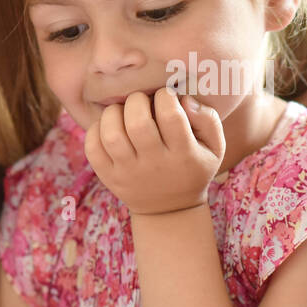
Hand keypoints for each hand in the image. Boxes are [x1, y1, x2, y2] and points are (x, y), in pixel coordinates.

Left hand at [84, 87, 225, 215]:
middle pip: (137, 122)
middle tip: (142, 103)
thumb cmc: (192, 167)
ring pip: (111, 134)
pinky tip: (109, 127)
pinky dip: (96, 130)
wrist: (169, 211)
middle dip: (137, 100)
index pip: (170, 115)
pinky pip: (92, 148)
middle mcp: (155, 164)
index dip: (165, 96)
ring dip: (114, 113)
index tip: (166, 98)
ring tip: (124, 113)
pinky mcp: (109, 177)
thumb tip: (183, 98)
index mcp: (183, 153)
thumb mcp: (214, 147)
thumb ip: (207, 118)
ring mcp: (128, 172)